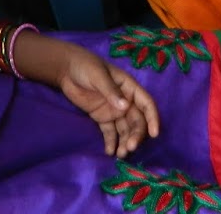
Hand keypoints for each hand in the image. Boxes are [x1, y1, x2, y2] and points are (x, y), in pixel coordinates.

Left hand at [36, 40, 158, 158]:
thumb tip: (126, 107)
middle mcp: (125, 101)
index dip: (152, 118)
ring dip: (125, 142)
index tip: (154, 134)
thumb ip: (110, 91)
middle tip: (130, 148)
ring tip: (121, 154)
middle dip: (136, 135)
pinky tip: (110, 152)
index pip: (146, 103)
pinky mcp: (101, 118)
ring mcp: (113, 110)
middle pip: (136, 121)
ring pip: (124, 129)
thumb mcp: (98, 75)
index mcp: (129, 87)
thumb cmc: (86, 66)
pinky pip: (110, 132)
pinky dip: (111, 142)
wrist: (66, 69)